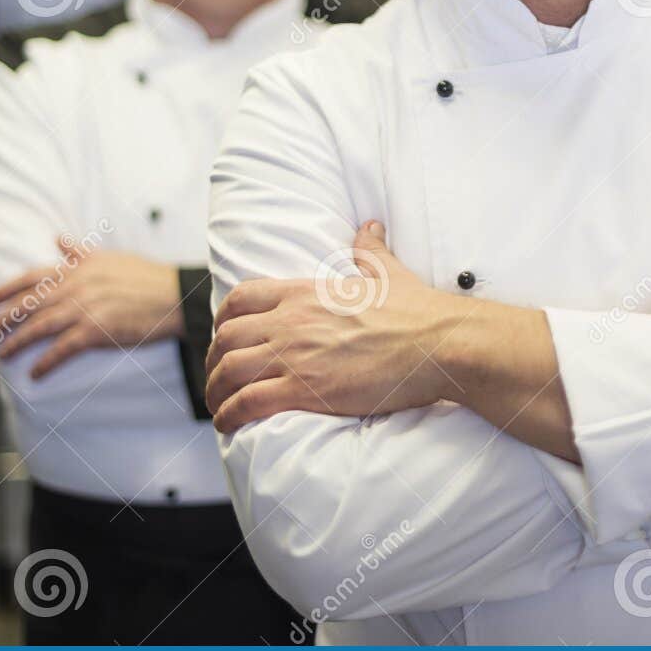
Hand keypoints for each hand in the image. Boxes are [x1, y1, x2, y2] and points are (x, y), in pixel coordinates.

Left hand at [0, 239, 183, 378]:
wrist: (173, 296)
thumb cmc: (145, 276)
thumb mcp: (109, 258)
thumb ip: (79, 252)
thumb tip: (59, 239)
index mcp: (77, 269)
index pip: (33, 277)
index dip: (9, 289)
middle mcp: (75, 287)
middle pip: (30, 305)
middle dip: (6, 320)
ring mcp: (84, 309)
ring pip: (40, 328)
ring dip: (18, 342)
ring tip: (3, 354)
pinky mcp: (96, 331)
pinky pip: (63, 349)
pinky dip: (46, 363)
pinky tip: (34, 373)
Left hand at [205, 222, 468, 433]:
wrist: (437, 343)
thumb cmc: (417, 311)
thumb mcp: (387, 272)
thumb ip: (370, 250)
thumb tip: (370, 226)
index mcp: (304, 291)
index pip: (242, 299)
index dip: (223, 320)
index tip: (223, 336)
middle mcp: (291, 320)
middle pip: (226, 338)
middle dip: (213, 360)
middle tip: (218, 376)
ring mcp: (295, 355)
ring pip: (230, 371)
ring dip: (216, 391)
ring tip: (219, 407)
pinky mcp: (304, 389)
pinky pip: (249, 402)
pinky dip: (230, 415)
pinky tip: (229, 425)